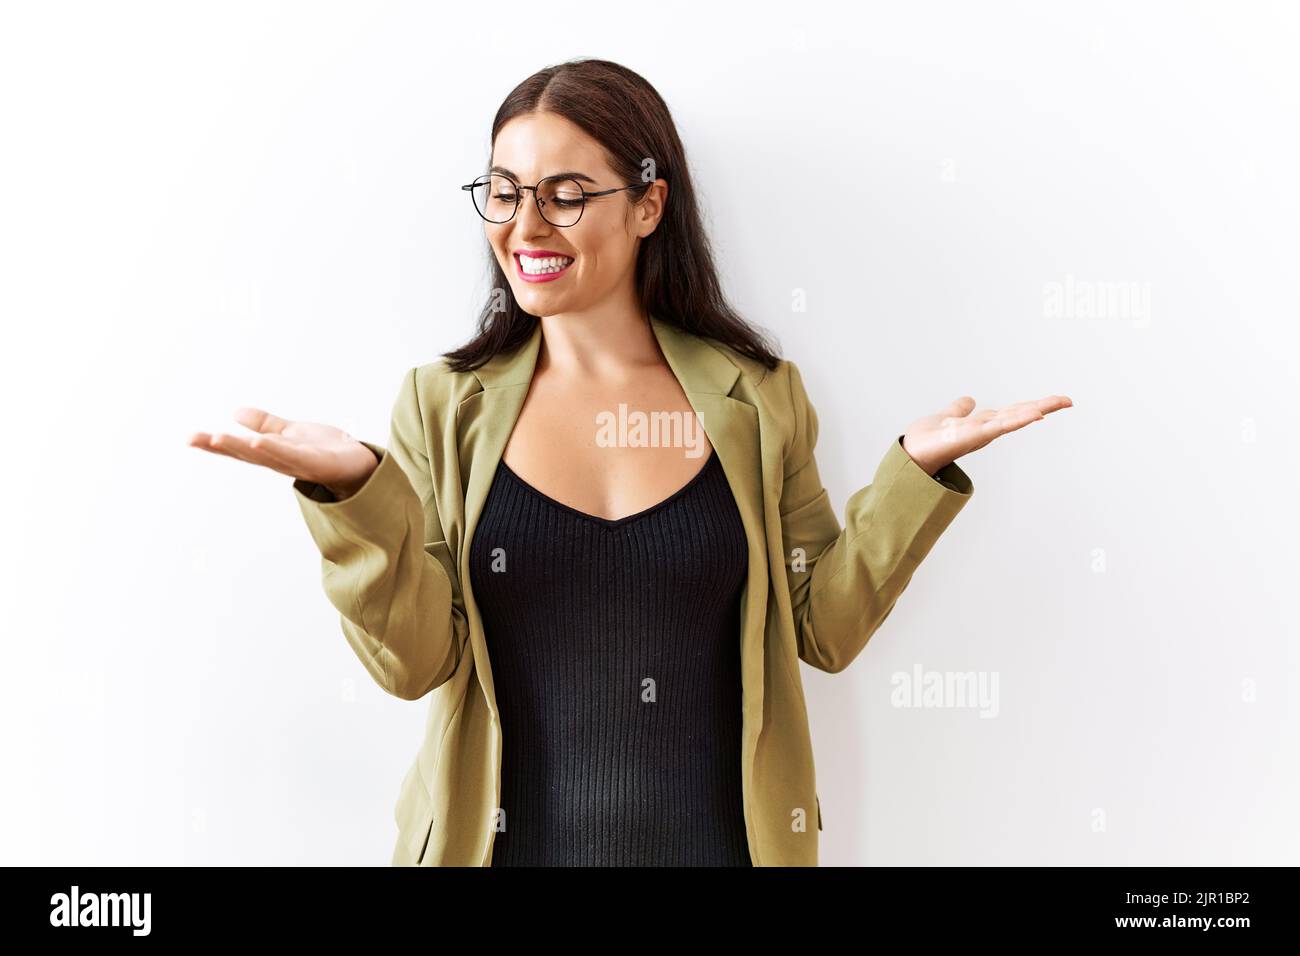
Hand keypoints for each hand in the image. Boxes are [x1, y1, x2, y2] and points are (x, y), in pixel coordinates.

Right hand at [188, 407, 379, 498]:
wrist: (362, 465)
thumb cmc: (326, 451)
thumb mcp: (290, 433)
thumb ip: (265, 425)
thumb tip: (236, 412)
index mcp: (273, 453)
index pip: (240, 448)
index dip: (215, 444)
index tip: (189, 438)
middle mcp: (282, 461)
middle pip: (247, 453)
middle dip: (221, 446)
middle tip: (193, 438)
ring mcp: (299, 464)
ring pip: (267, 456)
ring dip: (243, 447)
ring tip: (219, 437)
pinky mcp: (318, 463)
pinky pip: (294, 456)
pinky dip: (275, 450)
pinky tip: (259, 442)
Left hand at [901, 395, 1072, 474]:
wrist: (910, 455)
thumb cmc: (927, 441)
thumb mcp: (947, 418)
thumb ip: (958, 410)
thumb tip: (969, 400)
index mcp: (982, 425)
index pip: (1011, 413)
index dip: (1031, 407)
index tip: (1053, 403)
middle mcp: (985, 430)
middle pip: (1018, 415)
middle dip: (1043, 407)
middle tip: (1068, 400)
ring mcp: (980, 434)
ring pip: (1012, 420)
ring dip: (1032, 412)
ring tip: (1054, 404)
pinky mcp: (972, 437)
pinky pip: (998, 427)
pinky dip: (1016, 420)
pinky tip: (1033, 414)